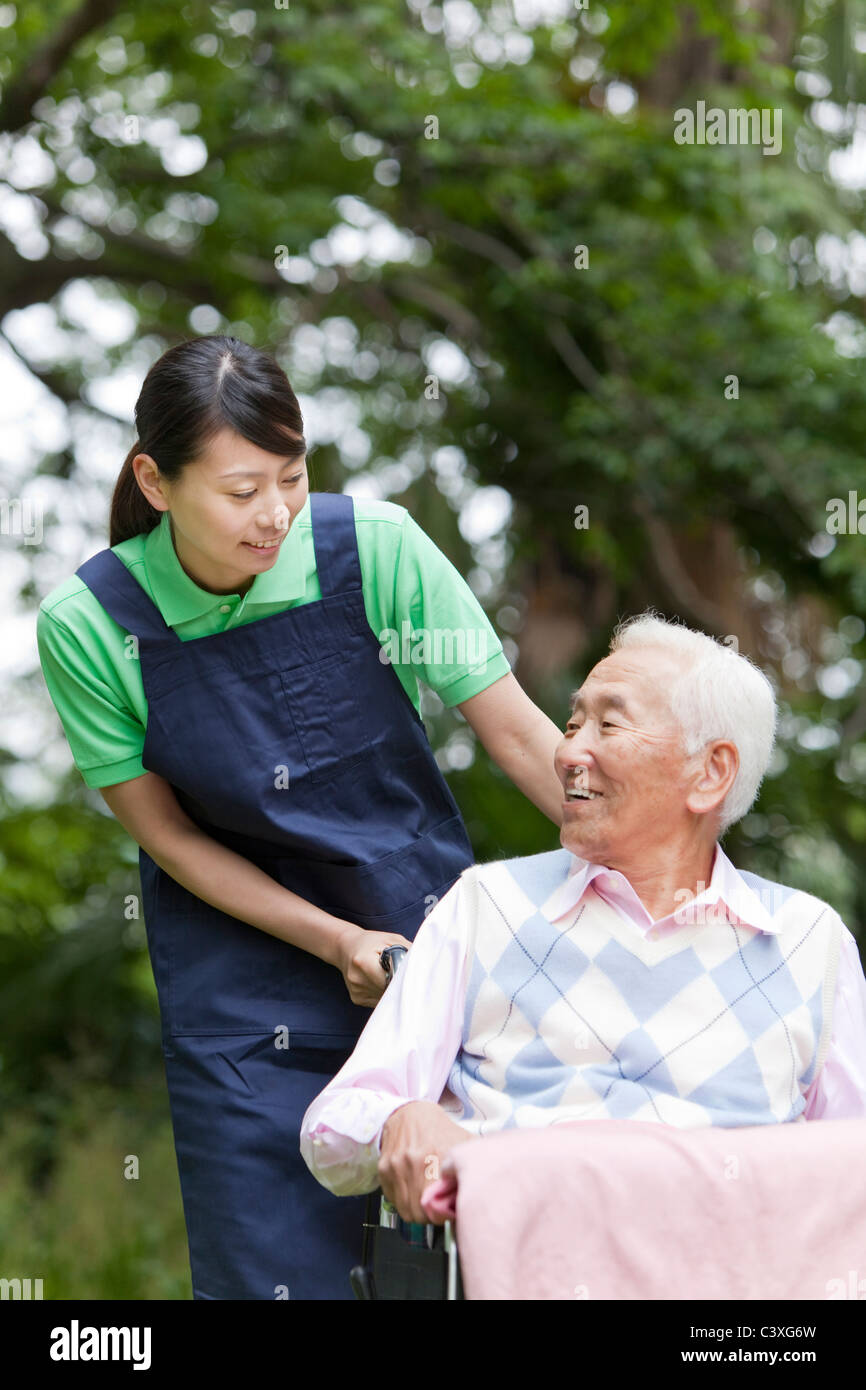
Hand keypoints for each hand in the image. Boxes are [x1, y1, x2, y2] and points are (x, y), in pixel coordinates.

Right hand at [334, 926, 412, 1006]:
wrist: (346, 947)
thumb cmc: (373, 942)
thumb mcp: (392, 939)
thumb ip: (408, 951)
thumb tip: (426, 965)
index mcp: (363, 961)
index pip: (389, 980)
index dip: (402, 979)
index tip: (414, 978)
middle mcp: (357, 978)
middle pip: (387, 991)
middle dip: (399, 986)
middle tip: (409, 980)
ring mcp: (356, 991)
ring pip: (384, 999)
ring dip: (393, 992)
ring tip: (393, 977)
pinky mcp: (356, 998)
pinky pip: (378, 1001)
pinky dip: (385, 994)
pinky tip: (383, 982)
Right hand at [377, 1100, 473, 1222]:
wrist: (409, 1113)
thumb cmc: (438, 1130)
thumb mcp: (462, 1142)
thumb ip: (471, 1167)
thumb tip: (481, 1192)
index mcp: (437, 1155)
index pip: (438, 1207)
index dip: (445, 1215)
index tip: (450, 1211)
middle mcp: (414, 1162)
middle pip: (421, 1214)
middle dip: (432, 1216)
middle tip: (439, 1208)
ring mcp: (396, 1166)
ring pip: (406, 1211)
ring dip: (418, 1211)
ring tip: (427, 1200)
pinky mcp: (384, 1170)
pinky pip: (393, 1201)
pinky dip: (404, 1201)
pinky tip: (414, 1190)